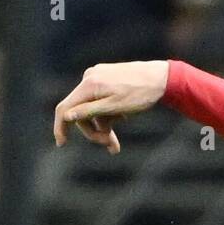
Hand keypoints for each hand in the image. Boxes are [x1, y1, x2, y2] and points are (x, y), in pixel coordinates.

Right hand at [53, 60, 169, 153]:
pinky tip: (124, 117)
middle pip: (81, 111)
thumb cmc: (140, 95)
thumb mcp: (115, 108)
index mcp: (89, 85)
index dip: (61, 127)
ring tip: (120, 138)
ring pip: (92, 108)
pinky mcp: (107, 78)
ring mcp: (98, 76)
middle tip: (112, 147)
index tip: (61, 144)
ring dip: (104, 125)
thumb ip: (90, 111)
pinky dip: (108, 113)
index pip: (65, 108)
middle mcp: (89, 78)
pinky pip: (100, 100)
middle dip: (94, 131)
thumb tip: (66, 116)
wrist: (162, 78)